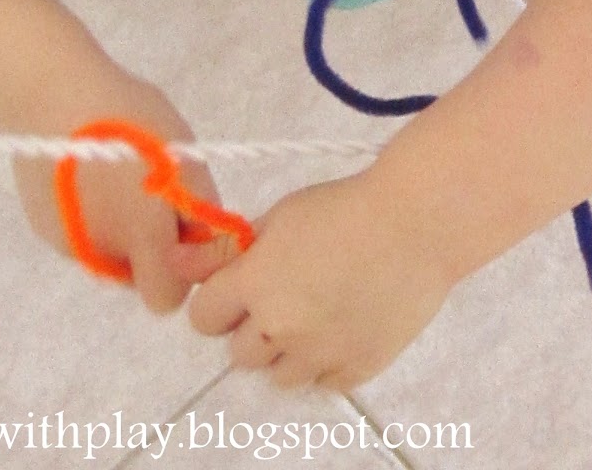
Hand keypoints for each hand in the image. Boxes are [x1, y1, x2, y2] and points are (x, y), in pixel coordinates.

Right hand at [11, 61, 224, 313]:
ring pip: (109, 255)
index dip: (182, 268)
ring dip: (119, 232)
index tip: (182, 227)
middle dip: (149, 250)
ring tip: (115, 176)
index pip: (168, 297)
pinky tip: (87, 175)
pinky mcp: (44, 227)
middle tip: (150, 199)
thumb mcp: (182, 153)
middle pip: (137, 278)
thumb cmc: (128, 117)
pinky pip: (82, 235)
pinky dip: (89, 217)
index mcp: (142, 239)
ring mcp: (68, 243)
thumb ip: (197, 203)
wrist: (51, 94)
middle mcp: (103, 254)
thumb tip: (203, 235)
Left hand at [168, 169, 454, 389]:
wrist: (415, 223)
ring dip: (285, 351)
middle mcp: (281, 325)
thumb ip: (223, 251)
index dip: (217, 302)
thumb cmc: (342, 207)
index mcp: (255, 282)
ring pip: (278, 376)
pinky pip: (322, 383)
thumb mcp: (277, 217)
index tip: (237, 288)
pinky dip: (324, 362)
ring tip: (312, 314)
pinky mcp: (357, 368)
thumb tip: (176, 265)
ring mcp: (320, 352)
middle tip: (280, 297)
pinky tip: (339, 327)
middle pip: (238, 353)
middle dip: (251, 327)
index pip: (203, 317)